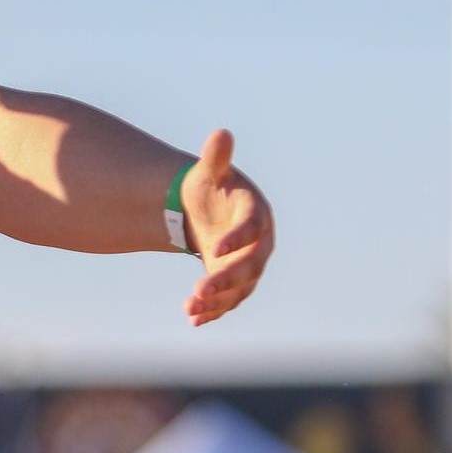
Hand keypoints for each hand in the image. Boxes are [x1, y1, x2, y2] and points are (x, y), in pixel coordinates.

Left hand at [179, 129, 274, 326]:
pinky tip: (194, 318)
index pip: (252, 229)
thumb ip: (215, 158)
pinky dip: (213, 310)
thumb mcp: (211, 172)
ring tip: (192, 307)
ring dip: (218, 300)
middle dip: (227, 279)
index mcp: (257, 215)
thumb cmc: (213, 187)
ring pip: (240, 289)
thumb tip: (221, 134)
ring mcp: (250, 266)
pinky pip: (229, 300)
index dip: (237, 239)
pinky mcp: (237, 283)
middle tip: (201, 289)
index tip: (214, 251)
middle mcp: (260, 244)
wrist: (209, 210)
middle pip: (250, 266)